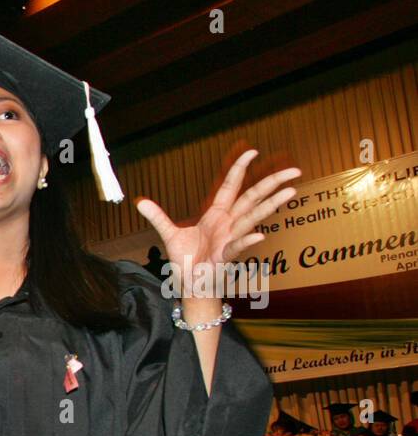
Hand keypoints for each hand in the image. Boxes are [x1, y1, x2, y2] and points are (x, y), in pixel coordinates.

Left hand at [136, 149, 299, 308]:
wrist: (189, 284)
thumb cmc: (186, 261)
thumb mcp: (169, 235)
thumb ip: (158, 217)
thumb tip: (139, 201)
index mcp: (217, 215)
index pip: (231, 186)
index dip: (240, 169)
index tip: (252, 151)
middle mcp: (228, 224)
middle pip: (253, 198)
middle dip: (272, 183)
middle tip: (295, 170)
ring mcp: (230, 239)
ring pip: (254, 218)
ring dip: (271, 205)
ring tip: (290, 192)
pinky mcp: (226, 256)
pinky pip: (238, 246)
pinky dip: (247, 241)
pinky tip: (259, 235)